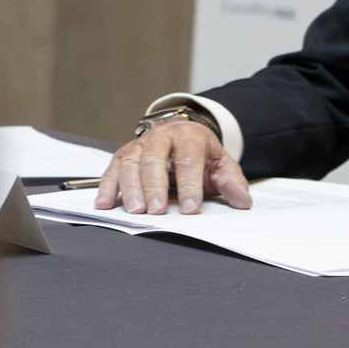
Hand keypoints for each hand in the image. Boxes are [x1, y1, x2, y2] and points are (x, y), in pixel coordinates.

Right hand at [96, 119, 251, 215]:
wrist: (184, 136)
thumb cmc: (203, 155)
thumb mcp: (222, 166)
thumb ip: (232, 183)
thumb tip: (243, 202)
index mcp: (190, 136)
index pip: (189, 160)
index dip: (190, 185)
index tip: (190, 209)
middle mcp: (161, 136)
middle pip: (154, 159)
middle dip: (155, 186)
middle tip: (156, 212)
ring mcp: (139, 144)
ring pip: (130, 163)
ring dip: (130, 188)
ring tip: (135, 211)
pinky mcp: (123, 154)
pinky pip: (112, 169)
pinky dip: (106, 187)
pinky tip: (105, 205)